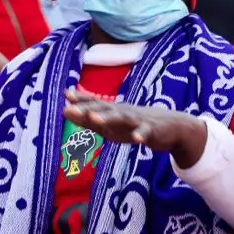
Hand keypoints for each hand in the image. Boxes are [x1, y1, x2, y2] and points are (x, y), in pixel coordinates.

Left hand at [62, 90, 207, 163]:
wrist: (169, 127)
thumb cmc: (133, 124)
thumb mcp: (109, 123)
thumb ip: (87, 119)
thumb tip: (64, 110)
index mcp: (112, 110)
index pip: (95, 103)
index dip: (81, 100)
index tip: (66, 95)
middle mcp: (123, 112)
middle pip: (104, 109)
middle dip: (88, 109)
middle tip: (70, 109)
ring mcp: (138, 120)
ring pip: (122, 118)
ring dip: (109, 118)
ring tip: (95, 119)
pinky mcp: (151, 131)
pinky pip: (146, 133)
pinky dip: (141, 135)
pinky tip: (137, 139)